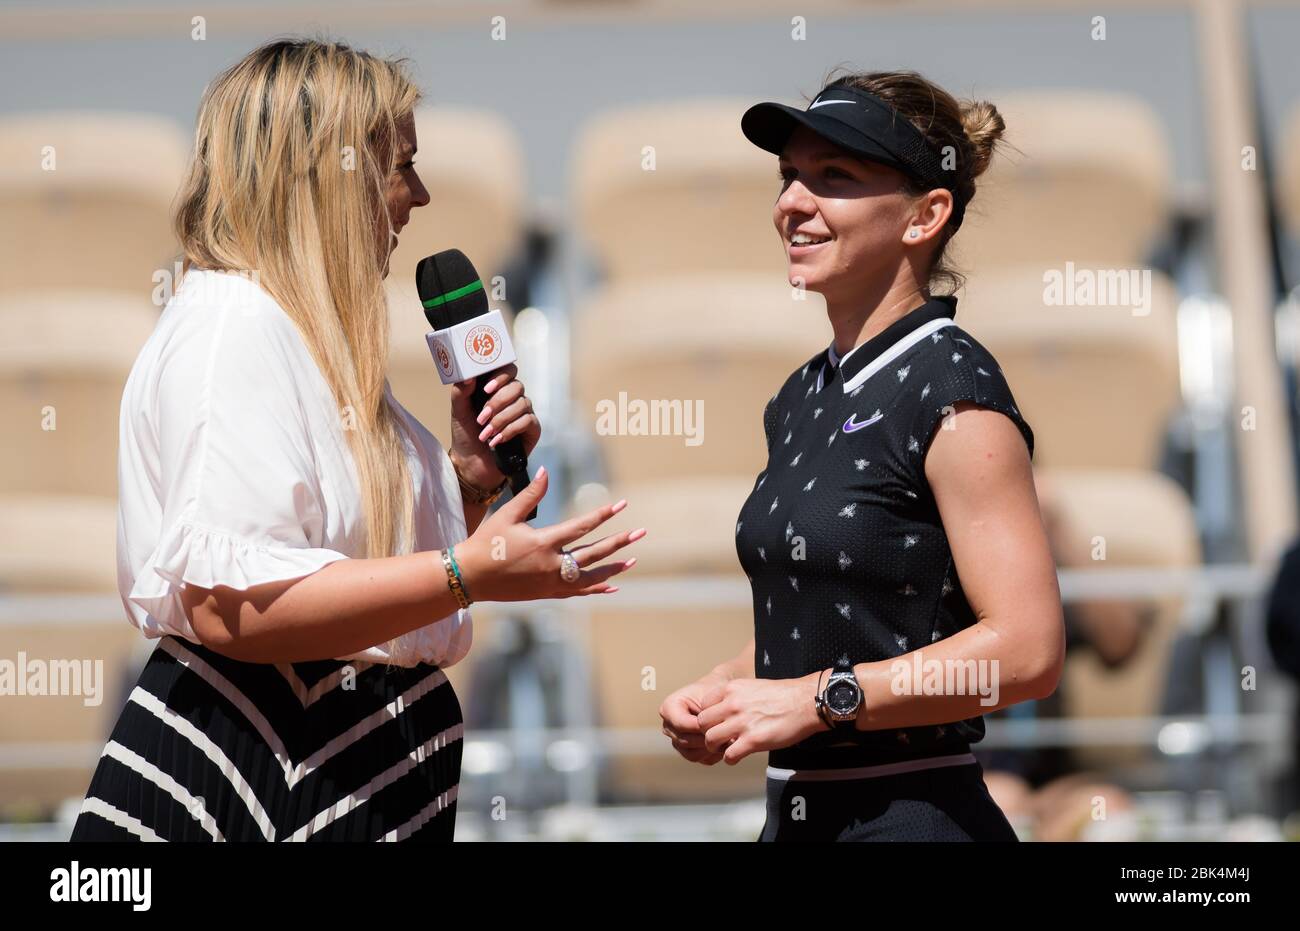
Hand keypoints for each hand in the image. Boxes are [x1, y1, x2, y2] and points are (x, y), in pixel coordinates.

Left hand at [449, 364, 540, 489]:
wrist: (471, 463)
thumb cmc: (466, 435)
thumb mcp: (458, 411)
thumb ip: (461, 392)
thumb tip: (469, 376)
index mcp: (496, 388)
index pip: (507, 369)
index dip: (500, 376)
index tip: (486, 389)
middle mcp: (513, 397)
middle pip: (516, 386)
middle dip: (497, 402)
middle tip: (481, 418)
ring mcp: (524, 412)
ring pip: (522, 404)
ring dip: (501, 420)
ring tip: (485, 434)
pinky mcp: (532, 429)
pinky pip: (527, 421)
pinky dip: (510, 430)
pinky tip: (497, 440)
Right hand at [453, 466, 645, 601]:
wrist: (470, 577)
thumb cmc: (486, 542)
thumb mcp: (507, 515)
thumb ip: (531, 494)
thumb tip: (546, 471)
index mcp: (544, 542)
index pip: (582, 526)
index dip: (604, 514)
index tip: (622, 505)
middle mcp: (552, 565)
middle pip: (594, 552)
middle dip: (619, 542)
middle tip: (640, 533)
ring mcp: (551, 582)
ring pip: (590, 575)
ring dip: (613, 568)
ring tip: (633, 560)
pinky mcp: (547, 593)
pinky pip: (578, 591)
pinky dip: (597, 588)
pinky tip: (612, 585)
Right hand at [659, 673, 730, 764]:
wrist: (718, 696)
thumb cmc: (714, 692)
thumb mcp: (712, 696)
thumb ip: (710, 712)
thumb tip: (715, 732)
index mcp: (669, 708)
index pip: (681, 724)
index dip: (700, 726)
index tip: (719, 724)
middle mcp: (669, 726)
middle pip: (685, 740)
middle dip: (706, 739)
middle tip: (727, 735)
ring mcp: (676, 740)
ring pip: (691, 753)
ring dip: (710, 749)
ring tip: (726, 740)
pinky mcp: (686, 751)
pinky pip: (699, 759)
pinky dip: (712, 754)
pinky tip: (724, 745)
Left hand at [695, 674, 827, 764]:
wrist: (806, 702)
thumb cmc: (783, 696)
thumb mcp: (753, 686)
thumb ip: (735, 697)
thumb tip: (723, 709)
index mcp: (732, 689)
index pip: (703, 705)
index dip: (707, 717)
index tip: (716, 723)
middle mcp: (733, 704)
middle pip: (701, 723)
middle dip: (707, 733)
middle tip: (718, 738)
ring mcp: (742, 722)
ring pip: (710, 740)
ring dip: (716, 748)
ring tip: (726, 749)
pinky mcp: (753, 740)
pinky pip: (728, 755)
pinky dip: (730, 759)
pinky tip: (738, 756)